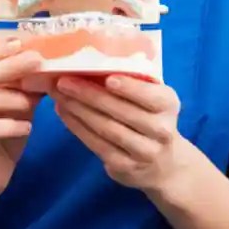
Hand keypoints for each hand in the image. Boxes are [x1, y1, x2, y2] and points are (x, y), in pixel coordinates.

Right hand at [0, 39, 43, 202]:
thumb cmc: (0, 139)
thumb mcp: (16, 109)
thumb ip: (24, 88)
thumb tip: (48, 64)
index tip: (25, 45)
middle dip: (9, 66)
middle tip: (37, 62)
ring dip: (10, 97)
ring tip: (32, 104)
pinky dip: (7, 126)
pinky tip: (26, 129)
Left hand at [52, 74, 186, 192]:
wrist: (164, 164)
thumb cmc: (150, 117)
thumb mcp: (153, 98)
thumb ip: (134, 82)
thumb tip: (92, 61)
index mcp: (168, 105)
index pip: (151, 96)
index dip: (130, 88)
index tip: (108, 79)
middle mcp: (161, 130)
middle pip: (122, 111)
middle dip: (90, 95)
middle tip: (64, 81)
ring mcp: (143, 152)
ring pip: (107, 128)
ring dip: (79, 110)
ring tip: (59, 95)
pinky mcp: (124, 167)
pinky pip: (97, 144)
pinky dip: (77, 127)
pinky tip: (64, 112)